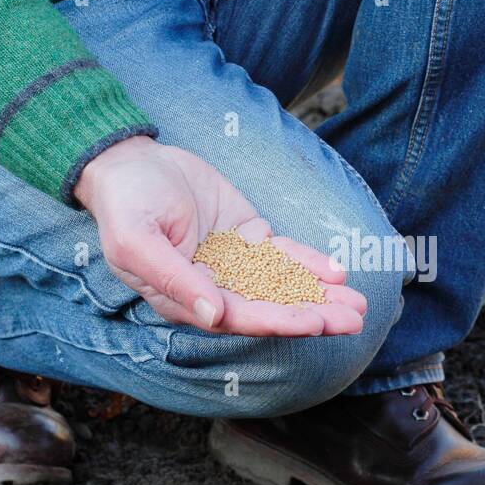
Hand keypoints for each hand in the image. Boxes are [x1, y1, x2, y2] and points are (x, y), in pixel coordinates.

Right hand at [74, 136, 365, 335]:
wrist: (130, 162)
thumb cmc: (125, 204)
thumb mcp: (138, 241)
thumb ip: (175, 280)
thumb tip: (214, 316)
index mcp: (185, 299)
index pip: (239, 317)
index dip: (277, 320)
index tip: (314, 322)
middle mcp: (214, 287)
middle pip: (270, 307)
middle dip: (313, 314)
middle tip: (353, 320)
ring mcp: (234, 263)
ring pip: (283, 284)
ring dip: (321, 296)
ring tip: (358, 305)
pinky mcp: (247, 237)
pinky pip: (284, 255)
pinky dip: (310, 264)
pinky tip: (338, 273)